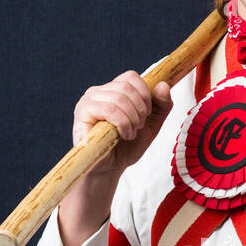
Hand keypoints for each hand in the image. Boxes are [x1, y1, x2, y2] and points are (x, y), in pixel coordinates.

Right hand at [57, 72, 173, 245]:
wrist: (111, 168)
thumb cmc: (128, 146)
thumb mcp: (152, 126)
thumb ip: (162, 106)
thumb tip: (164, 84)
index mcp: (113, 89)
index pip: (131, 77)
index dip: (145, 95)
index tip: (147, 115)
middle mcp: (98, 91)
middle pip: (126, 87)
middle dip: (140, 110)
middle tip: (138, 128)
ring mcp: (88, 101)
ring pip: (118, 98)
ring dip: (132, 119)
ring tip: (130, 133)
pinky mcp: (82, 113)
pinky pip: (108, 109)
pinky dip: (122, 123)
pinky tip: (122, 135)